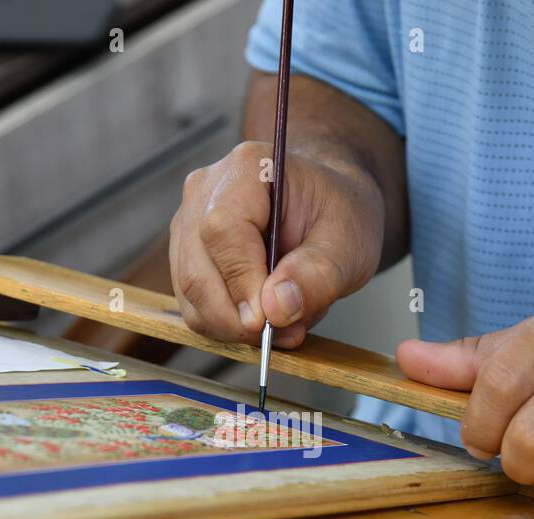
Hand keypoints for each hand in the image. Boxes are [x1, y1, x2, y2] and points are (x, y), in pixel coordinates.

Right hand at [168, 141, 384, 347]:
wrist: (324, 206)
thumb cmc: (337, 213)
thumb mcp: (347, 243)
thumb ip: (317, 274)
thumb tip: (275, 309)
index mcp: (247, 169)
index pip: (222, 230)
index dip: (240, 281)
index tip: (267, 321)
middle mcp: (205, 191)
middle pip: (197, 270)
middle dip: (237, 318)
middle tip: (284, 335)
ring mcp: (187, 223)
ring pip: (190, 295)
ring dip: (234, 326)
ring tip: (285, 326)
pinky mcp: (186, 255)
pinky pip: (193, 304)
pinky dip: (227, 325)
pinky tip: (266, 320)